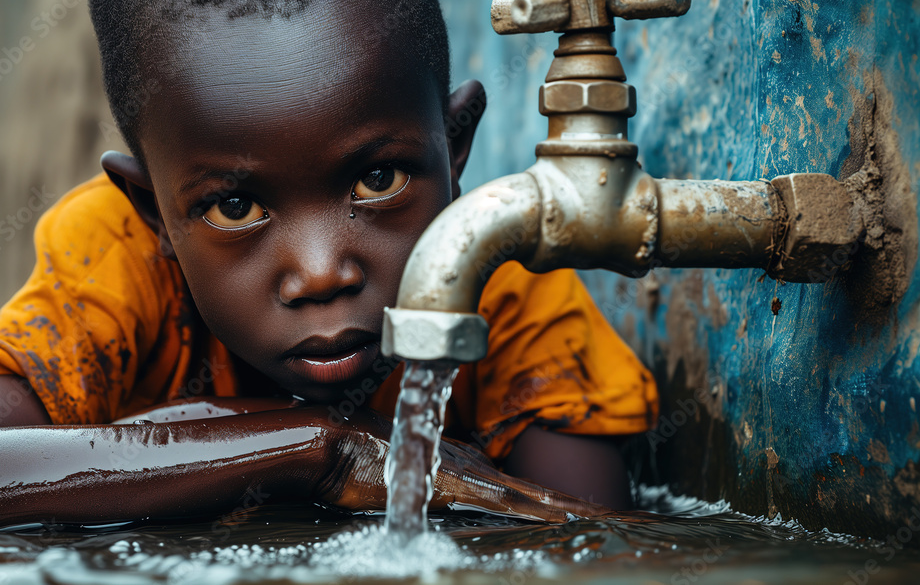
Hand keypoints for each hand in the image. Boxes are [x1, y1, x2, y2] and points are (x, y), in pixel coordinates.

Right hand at [315, 408, 608, 522]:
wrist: (334, 441)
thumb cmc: (354, 459)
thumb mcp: (395, 478)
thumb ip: (418, 484)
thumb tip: (431, 493)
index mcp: (464, 468)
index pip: (519, 490)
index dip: (555, 503)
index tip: (588, 514)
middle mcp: (475, 470)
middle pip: (540, 494)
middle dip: (582, 509)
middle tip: (628, 519)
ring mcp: (469, 477)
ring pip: (537, 498)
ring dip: (576, 511)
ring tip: (617, 521)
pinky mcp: (458, 486)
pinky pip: (512, 502)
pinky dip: (544, 511)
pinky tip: (569, 520)